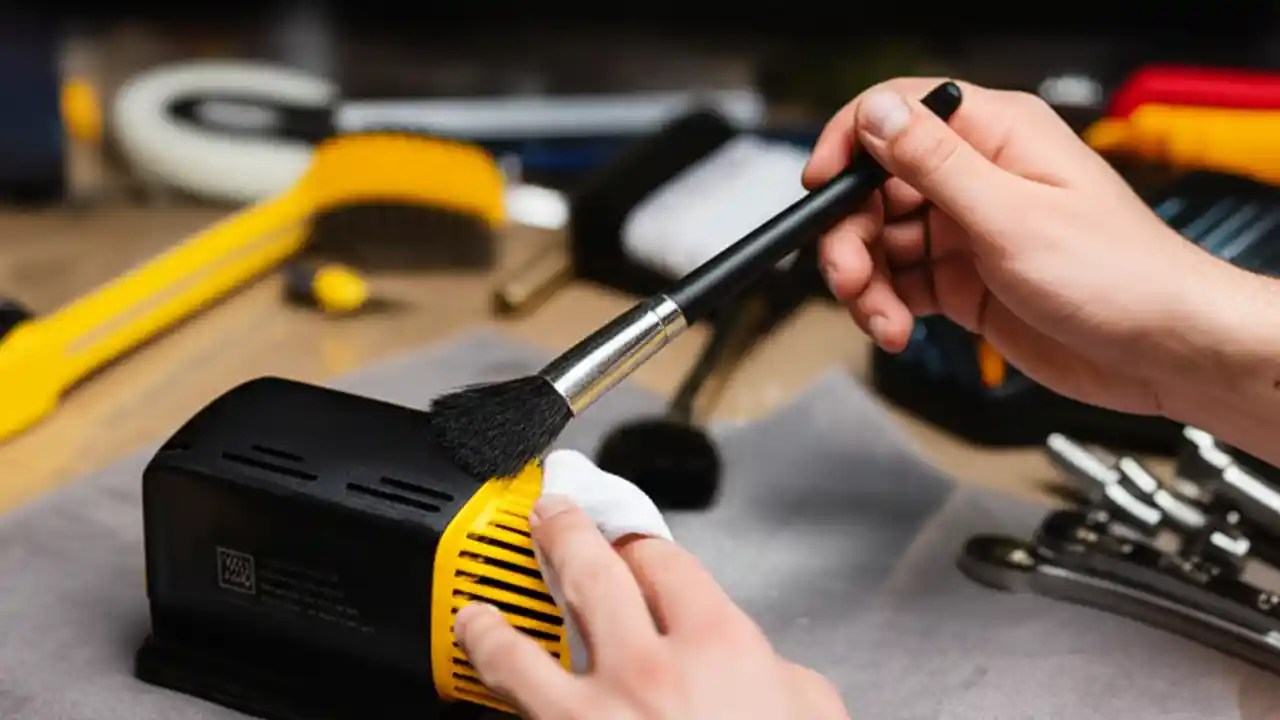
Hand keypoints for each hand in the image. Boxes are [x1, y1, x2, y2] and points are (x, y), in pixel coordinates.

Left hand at [452, 494, 849, 719]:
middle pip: (591, 572)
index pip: (665, 563)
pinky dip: (485, 696)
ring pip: (520, 646)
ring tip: (477, 609)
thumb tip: (767, 668)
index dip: (640, 543)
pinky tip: (475, 688)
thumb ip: (784, 677)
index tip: (627, 538)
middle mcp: (648, 668)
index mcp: (718, 646)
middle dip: (564, 531)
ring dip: (492, 620)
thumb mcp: (813, 714)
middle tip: (549, 514)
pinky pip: (508, 718)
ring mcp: (592, 718)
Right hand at [803, 76, 1262, 418]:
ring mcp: (968, 230)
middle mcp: (977, 177)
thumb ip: (936, 164)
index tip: (821, 187)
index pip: (897, 114)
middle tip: (849, 276)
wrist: (1161, 351)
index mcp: (996, 137)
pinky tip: (897, 326)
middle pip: (876, 187)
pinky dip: (887, 306)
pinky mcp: (963, 279)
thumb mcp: (1013, 216)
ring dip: (866, 281)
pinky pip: (900, 282)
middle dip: (851, 234)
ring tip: (881, 316)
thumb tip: (877, 115)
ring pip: (881, 241)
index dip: (848, 145)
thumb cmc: (1118, 276)